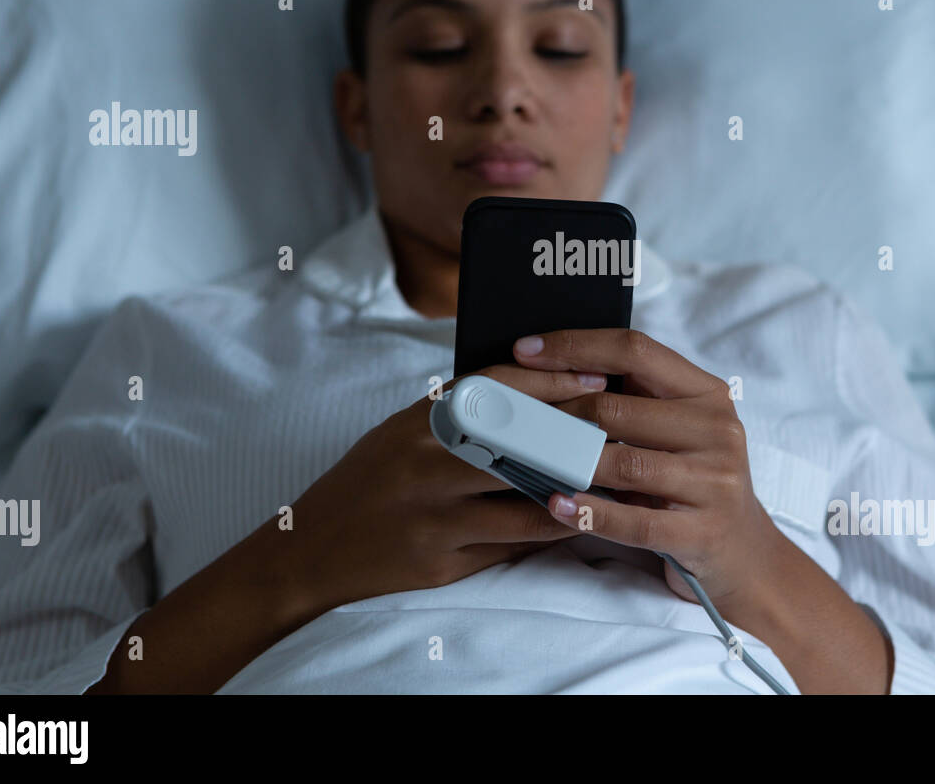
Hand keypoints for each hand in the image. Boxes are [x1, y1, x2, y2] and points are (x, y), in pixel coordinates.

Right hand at [283, 363, 602, 618]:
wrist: (312, 550)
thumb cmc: (370, 481)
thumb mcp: (402, 432)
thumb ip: (457, 414)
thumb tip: (533, 392)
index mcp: (418, 422)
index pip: (495, 386)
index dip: (551, 378)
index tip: (597, 375)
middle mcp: (425, 462)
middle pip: (520, 439)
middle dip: (577, 431)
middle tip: (622, 424)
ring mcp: (434, 514)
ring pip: (526, 497)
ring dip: (575, 486)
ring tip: (615, 474)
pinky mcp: (442, 559)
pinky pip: (513, 543)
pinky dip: (551, 528)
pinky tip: (580, 517)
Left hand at [511, 328, 787, 622]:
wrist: (745, 552)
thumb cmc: (694, 481)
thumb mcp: (677, 428)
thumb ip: (633, 398)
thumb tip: (551, 370)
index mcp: (707, 392)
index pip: (634, 350)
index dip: (575, 346)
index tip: (525, 351)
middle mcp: (718, 429)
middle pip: (618, 408)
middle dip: (557, 414)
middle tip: (513, 421)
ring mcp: (715, 482)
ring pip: (623, 464)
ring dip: (566, 464)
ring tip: (525, 462)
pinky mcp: (703, 532)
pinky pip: (634, 522)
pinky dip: (589, 513)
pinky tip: (557, 505)